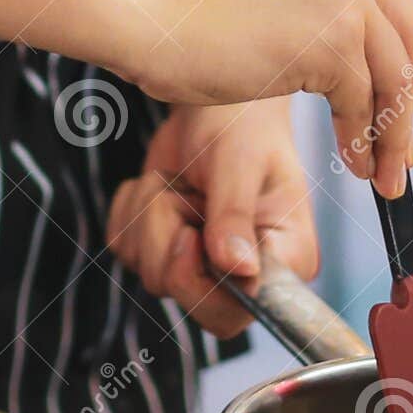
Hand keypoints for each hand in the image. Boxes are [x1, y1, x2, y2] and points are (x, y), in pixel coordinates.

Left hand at [105, 100, 317, 338]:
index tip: (192, 233)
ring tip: (176, 182)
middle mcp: (250, 273)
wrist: (215, 103)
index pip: (243, 309)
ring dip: (150, 220)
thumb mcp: (240, 161)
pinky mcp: (168, 251)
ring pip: (151, 275)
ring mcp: (206, 266)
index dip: (203, 285)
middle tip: (179, 195)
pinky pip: (126, 252)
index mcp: (286, 258)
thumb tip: (238, 269)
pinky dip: (131, 214)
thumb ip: (235, 215)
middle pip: (191, 301)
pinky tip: (160, 186)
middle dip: (167, 245)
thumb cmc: (242, 123)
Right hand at [116, 0, 412, 198]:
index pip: (391, 2)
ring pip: (394, 75)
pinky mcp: (333, 39)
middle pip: (407, 37)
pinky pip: (362, 101)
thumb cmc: (179, 3)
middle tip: (401, 152)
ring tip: (379, 172)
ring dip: (391, 132)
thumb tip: (365, 66)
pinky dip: (360, 139)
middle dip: (405, 101)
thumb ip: (317, 0)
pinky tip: (353, 163)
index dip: (400, 61)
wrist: (130, 3)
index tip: (397, 105)